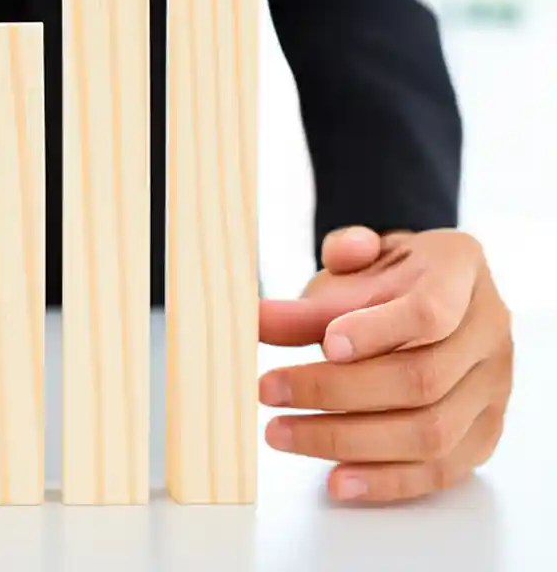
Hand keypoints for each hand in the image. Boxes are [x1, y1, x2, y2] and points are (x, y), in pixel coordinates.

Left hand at [259, 227, 512, 502]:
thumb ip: (309, 300)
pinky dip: (385, 481)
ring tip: (280, 434)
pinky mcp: (483, 431)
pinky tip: (335, 479)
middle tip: (267, 391)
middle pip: (422, 380)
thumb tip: (258, 320)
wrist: (426, 293)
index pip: (431, 311)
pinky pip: (441, 469)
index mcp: (458, 270)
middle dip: (335, 392)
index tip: (326, 344)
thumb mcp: (347, 274)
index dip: (378, 331)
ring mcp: (493, 386)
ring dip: (346, 440)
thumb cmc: (383, 282)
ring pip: (430, 432)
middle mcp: (488, 329)